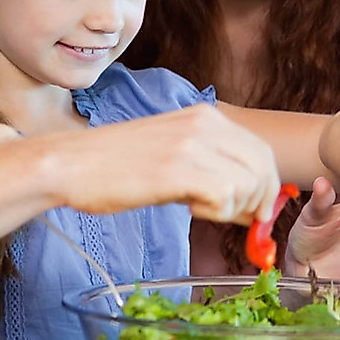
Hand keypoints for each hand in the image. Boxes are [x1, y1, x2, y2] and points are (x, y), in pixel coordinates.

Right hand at [44, 104, 280, 225]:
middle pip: (263, 168)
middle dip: (259, 202)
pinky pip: (224, 195)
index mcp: (207, 117)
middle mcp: (205, 124)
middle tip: (239, 222)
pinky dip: (215, 212)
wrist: (71, 164)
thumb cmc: (118, 166)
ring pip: (247, 184)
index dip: (268, 187)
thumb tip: (253, 204)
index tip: (258, 213)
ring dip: (232, 208)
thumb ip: (214, 169)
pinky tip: (189, 208)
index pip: (261, 151)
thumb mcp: (176, 153)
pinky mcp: (177, 169)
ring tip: (199, 207)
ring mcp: (192, 144)